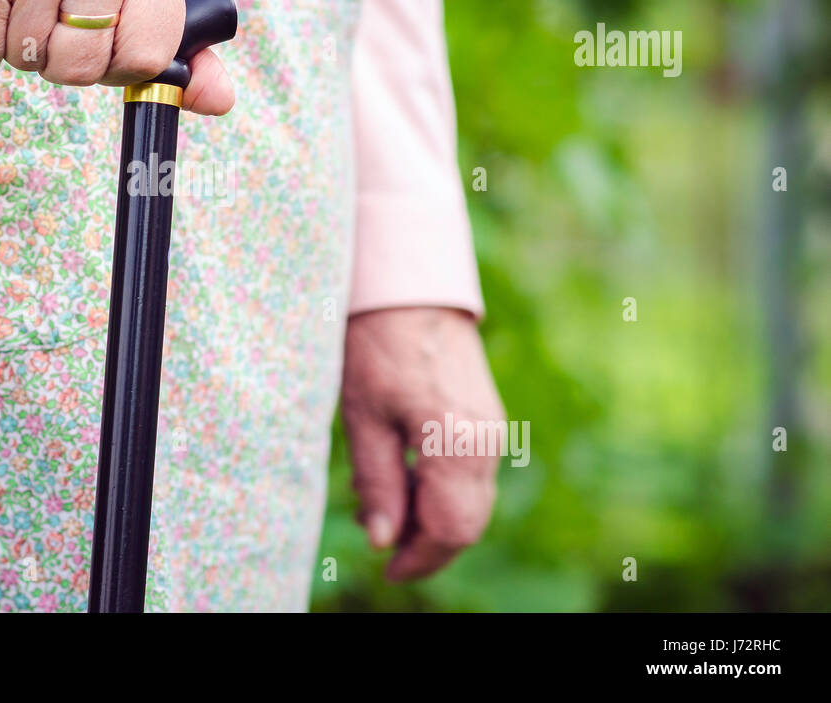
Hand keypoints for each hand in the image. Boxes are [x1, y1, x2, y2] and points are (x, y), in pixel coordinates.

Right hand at [0, 0, 234, 115]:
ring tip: (23, 4)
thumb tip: (220, 101)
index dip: (118, 66)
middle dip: (61, 61)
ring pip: (30, 59)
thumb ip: (180, 54)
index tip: (103, 39)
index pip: (148, 58)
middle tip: (54, 19)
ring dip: (19, 49)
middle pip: (84, 67)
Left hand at [342, 307, 503, 579]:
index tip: (385, 569)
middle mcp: (487, 443)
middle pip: (467, 522)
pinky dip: (440, 489)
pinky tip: (402, 476)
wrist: (408, 285)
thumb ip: (377, 482)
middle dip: (424, 541)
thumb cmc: (376, 344)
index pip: (450, 530)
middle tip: (378, 538)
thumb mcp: (363, 417)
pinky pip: (471, 473)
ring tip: (379, 504)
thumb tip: (383, 540)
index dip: (418, 558)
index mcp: (458, 445)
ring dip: (430, 515)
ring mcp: (491, 428)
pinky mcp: (485, 417)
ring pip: (471, 500)